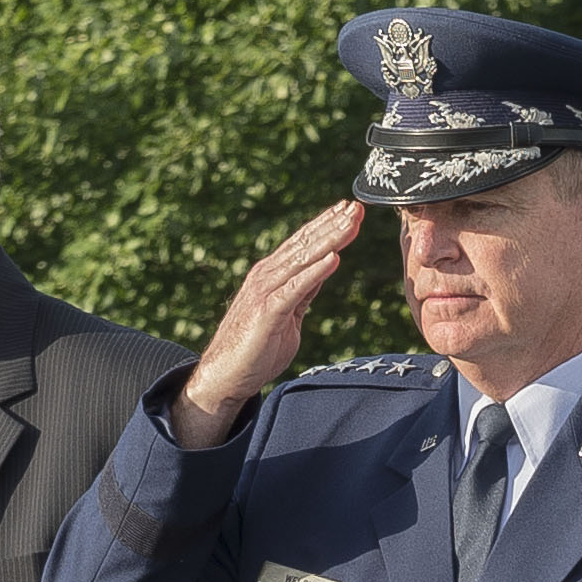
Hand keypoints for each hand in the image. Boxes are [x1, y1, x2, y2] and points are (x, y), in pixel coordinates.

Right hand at [174, 201, 364, 445]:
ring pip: (303, 259)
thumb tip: (323, 272)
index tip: (350, 210)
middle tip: (356, 206)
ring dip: (329, 239)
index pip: (303, 244)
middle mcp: (267, 276)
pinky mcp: (268, 312)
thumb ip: (303, 292)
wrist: (225, 375)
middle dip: (333, 224)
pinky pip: (296, 288)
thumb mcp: (288, 314)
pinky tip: (334, 258)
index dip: (327, 225)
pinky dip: (316, 272)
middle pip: (305, 244)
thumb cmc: (255, 349)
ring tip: (351, 223)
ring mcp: (266, 291)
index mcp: (272, 275)